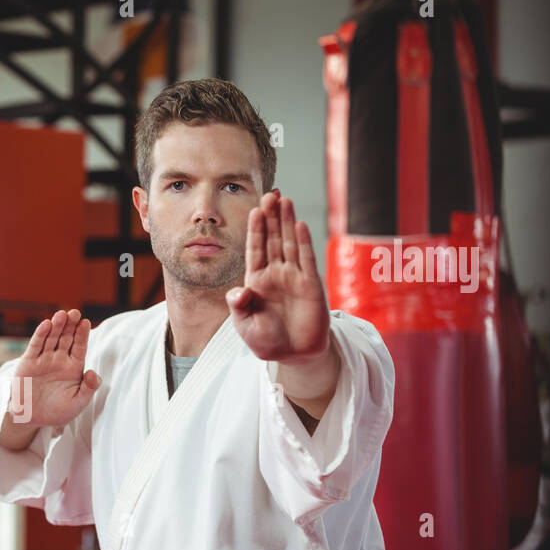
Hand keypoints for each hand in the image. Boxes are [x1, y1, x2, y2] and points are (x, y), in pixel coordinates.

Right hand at [8, 308, 100, 430]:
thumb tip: (94, 373)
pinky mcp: (29, 361)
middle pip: (66, 338)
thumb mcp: (78, 403)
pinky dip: (41, 335)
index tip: (85, 323)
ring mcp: (44, 359)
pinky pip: (36, 345)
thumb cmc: (57, 412)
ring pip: (51, 338)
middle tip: (75, 313)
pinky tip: (46, 324)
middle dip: (70, 325)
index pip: (80, 347)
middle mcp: (59, 360)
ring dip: (56, 326)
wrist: (31, 419)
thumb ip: (89, 388)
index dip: (82, 335)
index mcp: (73, 368)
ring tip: (62, 315)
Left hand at [228, 190, 330, 364]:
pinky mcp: (310, 284)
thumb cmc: (267, 340)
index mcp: (256, 280)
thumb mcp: (244, 325)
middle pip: (272, 239)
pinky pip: (306, 259)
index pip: (255, 249)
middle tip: (270, 193)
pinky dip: (303, 242)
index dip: (255, 230)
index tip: (254, 209)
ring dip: (286, 222)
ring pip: (289, 243)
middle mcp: (275, 274)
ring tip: (284, 199)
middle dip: (271, 217)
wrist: (293, 355)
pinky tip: (298, 224)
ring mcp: (293, 277)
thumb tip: (238, 291)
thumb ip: (239, 306)